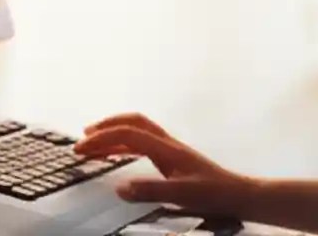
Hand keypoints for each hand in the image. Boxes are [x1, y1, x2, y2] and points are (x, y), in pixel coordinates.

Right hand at [73, 113, 257, 214]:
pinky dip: (125, 144)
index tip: (80, 148)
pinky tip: (118, 156)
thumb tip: (120, 188)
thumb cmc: (213, 193)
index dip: (102, 138)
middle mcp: (168, 143)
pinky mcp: (173, 157)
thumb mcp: (181, 194)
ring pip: (138, 131)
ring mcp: (171, 148)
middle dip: (106, 126)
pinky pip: (144, 142)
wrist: (236, 193)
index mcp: (167, 148)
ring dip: (114, 133)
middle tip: (83, 138)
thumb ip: (150, 190)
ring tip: (93, 144)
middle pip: (133, 123)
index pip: (129, 134)